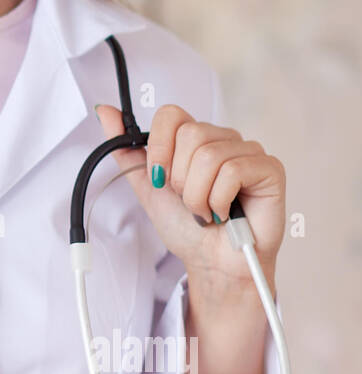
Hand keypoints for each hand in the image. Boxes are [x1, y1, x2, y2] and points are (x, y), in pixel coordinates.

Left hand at [94, 103, 284, 291]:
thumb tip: (104, 111)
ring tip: (206, 211)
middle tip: (189, 201)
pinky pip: (233, 171)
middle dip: (179, 179)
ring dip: (197, 196)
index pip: (172, 114)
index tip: (159, 178)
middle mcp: (224, 139)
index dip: (160, 148)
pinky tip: (225, 213)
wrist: (210, 263)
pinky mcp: (270, 169)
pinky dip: (219, 200)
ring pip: (209, 156)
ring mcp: (249, 152)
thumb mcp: (148, 186)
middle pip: (190, 135)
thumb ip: (127, 150)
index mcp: (196, 138)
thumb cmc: (187, 227)